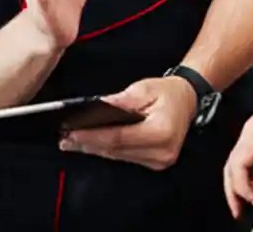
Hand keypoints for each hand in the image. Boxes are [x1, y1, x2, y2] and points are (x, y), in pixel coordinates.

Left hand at [58, 76, 195, 170]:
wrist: (188, 100)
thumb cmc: (167, 92)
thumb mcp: (143, 89)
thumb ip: (119, 102)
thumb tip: (94, 109)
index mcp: (160, 131)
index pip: (118, 137)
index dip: (92, 135)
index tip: (71, 132)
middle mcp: (161, 151)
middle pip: (115, 150)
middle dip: (88, 143)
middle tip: (64, 138)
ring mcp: (159, 161)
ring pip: (118, 156)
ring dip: (94, 148)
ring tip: (72, 141)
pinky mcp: (156, 163)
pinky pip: (125, 157)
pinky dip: (107, 150)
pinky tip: (91, 144)